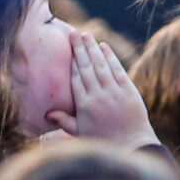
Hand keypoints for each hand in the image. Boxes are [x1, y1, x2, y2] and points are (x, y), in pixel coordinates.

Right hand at [48, 31, 158, 148]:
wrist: (132, 146)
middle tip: (73, 33)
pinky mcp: (128, 91)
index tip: (67, 49)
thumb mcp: (80, 133)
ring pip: (100, 65)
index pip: (75, 78)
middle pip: (85, 68)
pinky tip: (103, 47)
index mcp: (84, 106)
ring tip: (86, 35)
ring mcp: (114, 92)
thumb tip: (47, 114)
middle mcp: (97, 96)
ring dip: (92, 48)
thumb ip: (64, 121)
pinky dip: (110, 57)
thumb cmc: (104, 142)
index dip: (71, 61)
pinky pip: (117, 70)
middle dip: (79, 49)